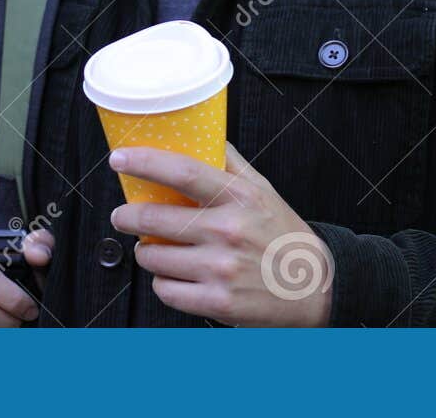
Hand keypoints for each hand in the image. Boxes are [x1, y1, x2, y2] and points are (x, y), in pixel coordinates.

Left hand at [109, 144, 333, 325]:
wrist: (316, 287)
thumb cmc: (283, 234)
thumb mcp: (262, 189)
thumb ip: (229, 162)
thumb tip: (198, 132)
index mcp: (239, 197)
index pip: (183, 171)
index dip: (144, 163)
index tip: (119, 159)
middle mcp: (229, 232)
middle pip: (155, 219)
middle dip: (128, 216)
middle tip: (124, 214)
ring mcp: (222, 269)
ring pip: (154, 258)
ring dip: (146, 252)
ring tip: (157, 248)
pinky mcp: (217, 302)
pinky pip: (165, 290)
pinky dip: (163, 283)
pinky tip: (175, 275)